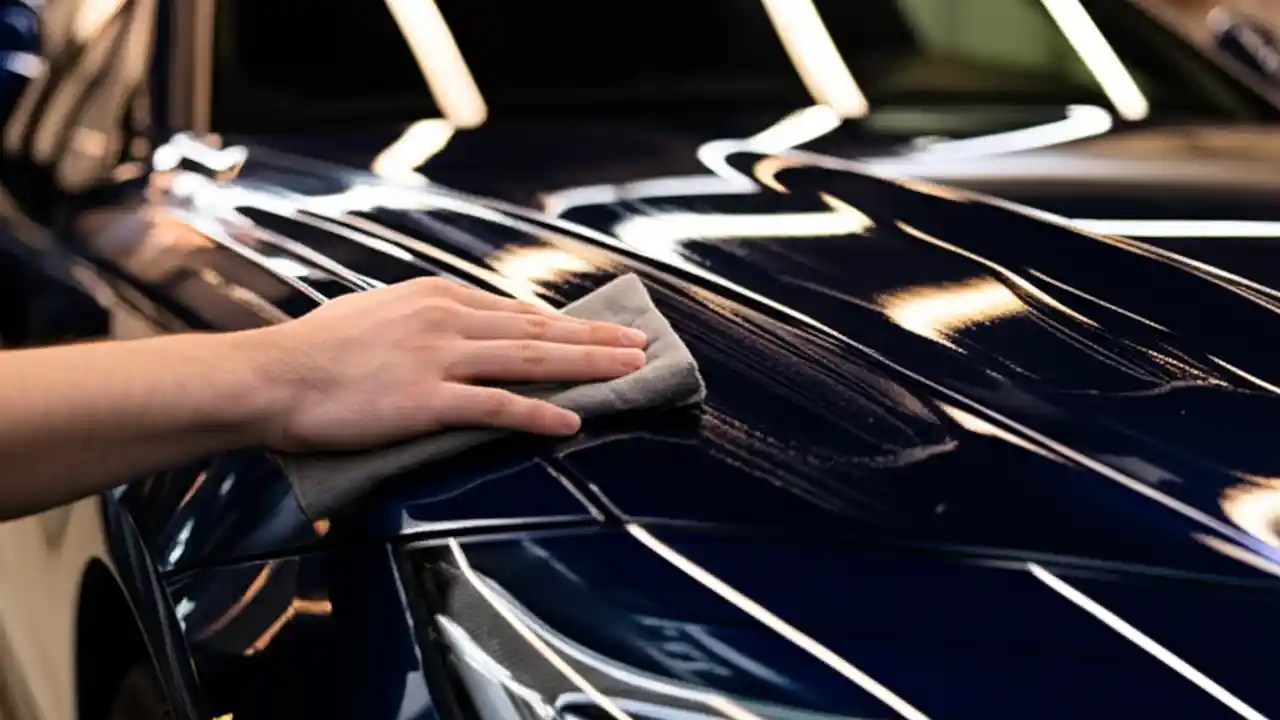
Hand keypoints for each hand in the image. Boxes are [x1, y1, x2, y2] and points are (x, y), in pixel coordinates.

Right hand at [239, 277, 646, 451]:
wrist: (270, 377)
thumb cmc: (311, 352)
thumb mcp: (371, 315)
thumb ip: (415, 319)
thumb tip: (439, 332)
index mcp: (434, 297)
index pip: (512, 312)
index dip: (560, 324)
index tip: (594, 331)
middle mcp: (446, 319)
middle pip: (537, 330)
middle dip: (595, 338)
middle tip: (639, 343)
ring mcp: (440, 357)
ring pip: (531, 360)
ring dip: (588, 366)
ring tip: (629, 372)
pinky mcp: (428, 399)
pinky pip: (498, 406)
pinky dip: (540, 413)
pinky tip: (572, 420)